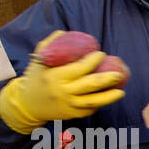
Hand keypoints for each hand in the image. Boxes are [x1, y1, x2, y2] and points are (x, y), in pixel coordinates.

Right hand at [0, 31, 125, 132]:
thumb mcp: (39, 58)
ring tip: (121, 91)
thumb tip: (66, 33)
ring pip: (94, 101)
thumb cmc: (36, 77)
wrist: (27, 103)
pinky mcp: (72, 115)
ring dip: (109, 96)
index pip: (80, 68)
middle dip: (107, 79)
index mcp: (56, 76)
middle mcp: (64, 91)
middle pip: (91, 85)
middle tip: (119, 72)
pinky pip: (89, 109)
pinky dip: (99, 104)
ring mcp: (69, 105)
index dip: (93, 61)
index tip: (101, 54)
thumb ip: (51, 44)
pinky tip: (107, 98)